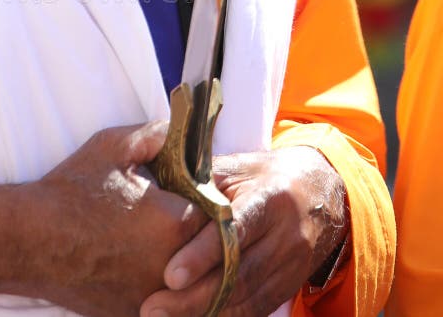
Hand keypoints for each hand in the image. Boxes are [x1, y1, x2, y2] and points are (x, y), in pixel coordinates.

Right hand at [0, 122, 206, 316]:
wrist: (29, 240)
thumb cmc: (71, 191)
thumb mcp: (112, 146)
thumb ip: (156, 134)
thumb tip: (182, 131)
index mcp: (175, 220)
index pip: (216, 210)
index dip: (202, 199)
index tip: (182, 193)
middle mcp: (174, 264)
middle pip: (207, 249)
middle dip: (194, 233)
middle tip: (165, 218)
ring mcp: (156, 294)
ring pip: (189, 279)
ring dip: (180, 261)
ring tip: (148, 241)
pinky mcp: (136, 313)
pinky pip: (164, 300)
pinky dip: (157, 284)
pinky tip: (133, 263)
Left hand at [140, 146, 349, 316]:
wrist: (317, 193)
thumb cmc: (261, 175)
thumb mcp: (236, 167)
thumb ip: (201, 180)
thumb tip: (157, 192)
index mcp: (271, 199)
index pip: (234, 231)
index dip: (202, 255)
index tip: (170, 275)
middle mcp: (286, 237)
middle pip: (238, 275)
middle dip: (194, 297)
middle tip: (153, 307)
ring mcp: (292, 267)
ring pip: (246, 300)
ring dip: (203, 314)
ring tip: (162, 316)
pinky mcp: (289, 287)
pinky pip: (255, 310)